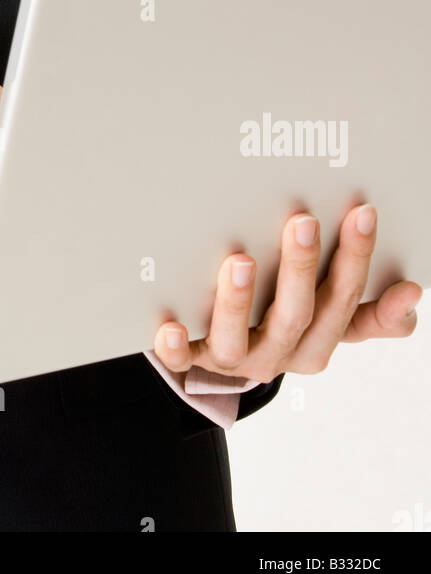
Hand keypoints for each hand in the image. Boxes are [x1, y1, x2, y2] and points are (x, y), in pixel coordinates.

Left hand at [152, 204, 422, 380]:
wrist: (223, 354)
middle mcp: (278, 353)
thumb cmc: (282, 319)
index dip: (356, 258)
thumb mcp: (329, 318)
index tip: (362, 213)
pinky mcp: (191, 359)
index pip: (344, 299)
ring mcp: (233, 358)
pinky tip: (168, 325)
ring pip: (238, 337)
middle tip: (302, 221)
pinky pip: (181, 360)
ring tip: (240, 260)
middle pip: (295, 315)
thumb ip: (370, 312)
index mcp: (317, 341)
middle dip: (301, 269)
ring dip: (238, 302)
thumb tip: (412, 293)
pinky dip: (175, 346)